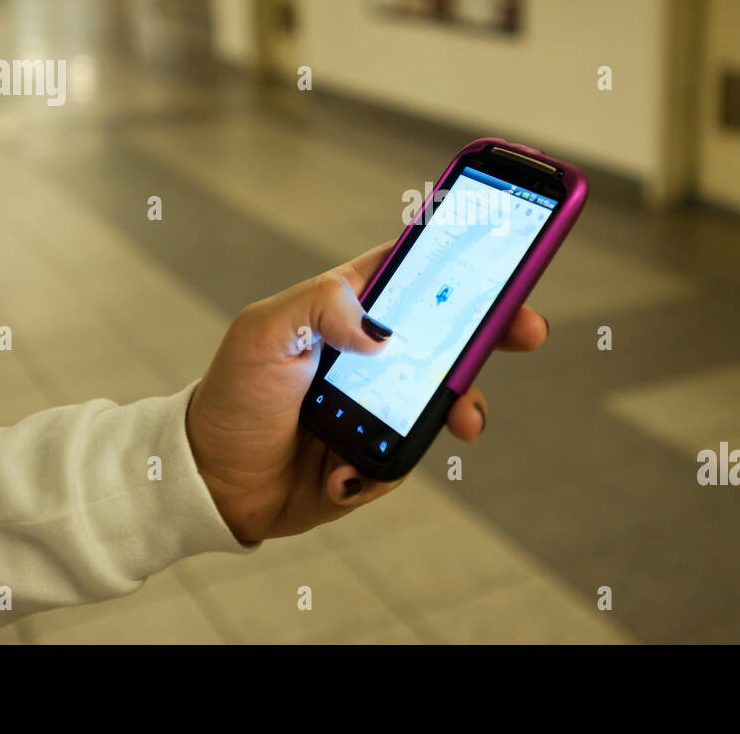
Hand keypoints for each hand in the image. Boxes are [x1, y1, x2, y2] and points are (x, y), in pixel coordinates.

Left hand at [184, 239, 548, 543]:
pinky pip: (411, 453)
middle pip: (451, 331)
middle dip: (495, 329)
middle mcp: (372, 352)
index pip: (416, 272)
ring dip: (461, 405)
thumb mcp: (263, 331)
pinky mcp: (380, 452)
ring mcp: (381, 402)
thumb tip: (382, 331)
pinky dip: (390, 463)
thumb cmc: (232, 396)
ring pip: (447, 395)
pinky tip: (348, 471)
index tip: (507, 255)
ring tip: (463, 423)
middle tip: (528, 332)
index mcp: (348, 308)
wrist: (212, 484)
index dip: (462, 261)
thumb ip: (320, 305)